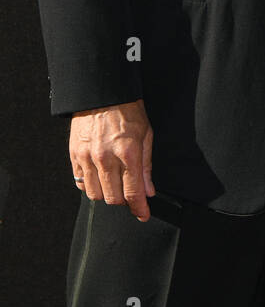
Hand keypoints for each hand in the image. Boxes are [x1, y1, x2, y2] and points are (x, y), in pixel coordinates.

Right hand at [69, 99, 154, 220]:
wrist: (102, 92)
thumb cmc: (127, 110)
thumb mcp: (146, 135)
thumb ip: (146, 166)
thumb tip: (148, 191)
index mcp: (128, 153)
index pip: (133, 192)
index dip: (139, 208)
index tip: (142, 214)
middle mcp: (106, 158)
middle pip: (113, 198)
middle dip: (124, 201)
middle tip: (128, 192)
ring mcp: (87, 157)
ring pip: (95, 194)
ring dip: (106, 194)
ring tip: (113, 183)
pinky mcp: (74, 155)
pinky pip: (80, 182)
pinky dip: (90, 185)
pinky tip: (98, 176)